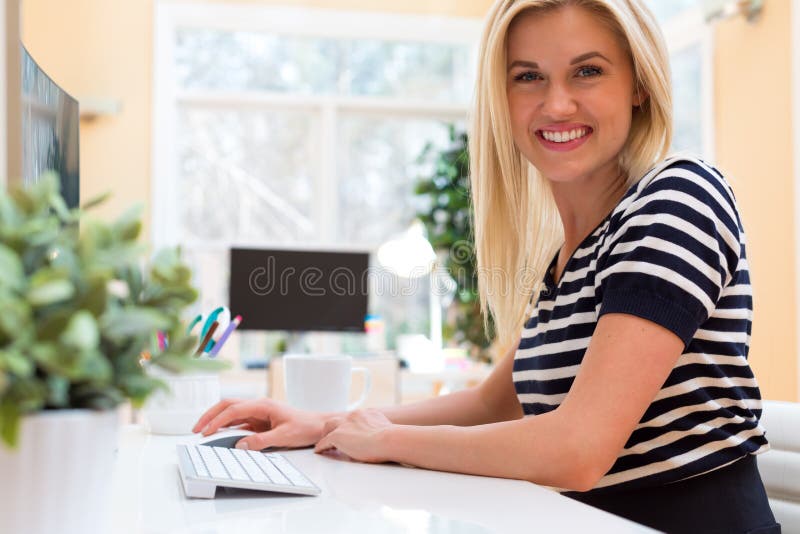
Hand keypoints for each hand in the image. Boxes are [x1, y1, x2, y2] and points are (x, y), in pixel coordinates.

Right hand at [192, 398, 327, 449]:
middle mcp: (258, 406)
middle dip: (210, 415)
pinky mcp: (260, 422)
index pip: (233, 410)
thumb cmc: (305, 427)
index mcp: (263, 405)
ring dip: (216, 421)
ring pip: (231, 413)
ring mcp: (258, 414)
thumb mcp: (284, 436)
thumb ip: (261, 441)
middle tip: (196, 429)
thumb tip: (241, 445)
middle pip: (228, 406)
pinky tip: (219, 436)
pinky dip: (226, 428)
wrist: (318, 426)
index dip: (217, 420)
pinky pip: (239, 423)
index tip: (205, 432)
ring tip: (202, 432)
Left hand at [314, 409, 392, 462]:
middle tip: (331, 436)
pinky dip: (321, 446)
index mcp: (367, 414)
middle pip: (339, 419)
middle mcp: (355, 416)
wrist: (388, 439)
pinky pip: (324, 441)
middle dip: (333, 428)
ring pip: (329, 426)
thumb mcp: (386, 430)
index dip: (348, 427)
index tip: (349, 432)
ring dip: (326, 435)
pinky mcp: (338, 435)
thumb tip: (383, 438)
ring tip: (323, 444)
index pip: (354, 419)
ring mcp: (345, 424)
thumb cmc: (392, 439)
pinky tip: (319, 451)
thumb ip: (380, 431)